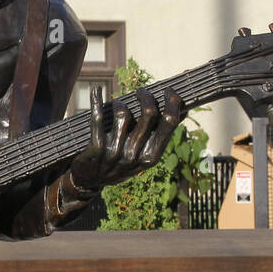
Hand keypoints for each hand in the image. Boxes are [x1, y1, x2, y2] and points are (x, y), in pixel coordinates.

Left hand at [64, 84, 181, 192]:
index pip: (169, 123)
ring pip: (124, 114)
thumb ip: (158, 137)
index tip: (169, 91)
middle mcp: (135, 155)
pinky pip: (98, 119)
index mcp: (151, 156)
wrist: (90, 181)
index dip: (172, 102)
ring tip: (118, 103)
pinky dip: (96, 101)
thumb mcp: (143, 156)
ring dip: (120, 102)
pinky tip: (96, 90)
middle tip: (141, 91)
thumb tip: (182, 111)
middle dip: (147, 96)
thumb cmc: (121, 162)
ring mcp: (115, 152)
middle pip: (149, 114)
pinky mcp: (96, 149)